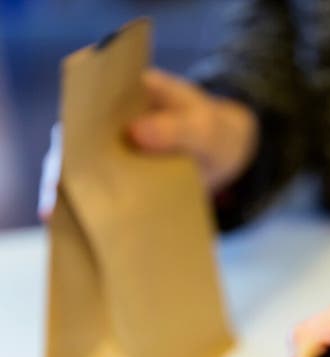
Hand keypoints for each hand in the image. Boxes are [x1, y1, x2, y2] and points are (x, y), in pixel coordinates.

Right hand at [38, 69, 257, 220]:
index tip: (62, 146)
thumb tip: (135, 133)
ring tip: (55, 220)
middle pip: (75, 146)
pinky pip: (105, 199)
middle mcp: (109, 126)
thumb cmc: (212, 130)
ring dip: (70, 198)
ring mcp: (114, 158)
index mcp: (123, 96)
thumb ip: (175, 128)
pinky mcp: (124, 185)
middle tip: (52, 196)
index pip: (87, 105)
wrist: (226, 155)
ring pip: (84, 176)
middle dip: (60, 171)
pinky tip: (84, 236)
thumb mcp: (204, 126)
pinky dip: (95, 216)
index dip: (71, 125)